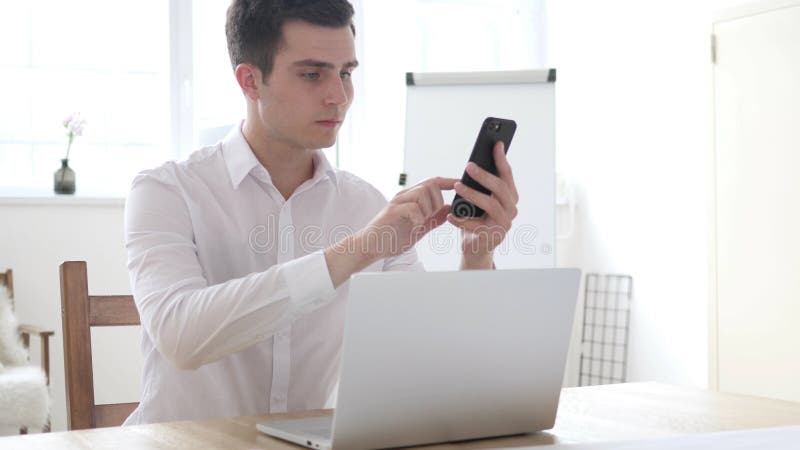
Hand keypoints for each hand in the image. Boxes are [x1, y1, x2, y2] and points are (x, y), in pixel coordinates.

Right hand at [359, 176, 458, 259]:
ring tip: (421, 223)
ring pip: (422, 193)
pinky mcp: (391, 211)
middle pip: (430, 184)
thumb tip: (448, 209)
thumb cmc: (392, 237)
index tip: (460, 183)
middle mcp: (404, 196)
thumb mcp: (419, 228)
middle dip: (437, 201)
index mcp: (411, 198)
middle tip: (431, 217)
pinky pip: (412, 208)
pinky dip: (418, 218)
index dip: (447, 182)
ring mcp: (397, 202)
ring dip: (427, 209)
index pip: (432, 182)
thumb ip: (433, 219)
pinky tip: (415, 227)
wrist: (370, 247)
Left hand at [447, 141, 518, 267]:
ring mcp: (503, 225)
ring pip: (491, 205)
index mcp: (509, 198)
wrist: (476, 247)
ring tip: (458, 186)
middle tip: (469, 166)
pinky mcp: (492, 237)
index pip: (507, 176)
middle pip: (501, 189)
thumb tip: (473, 164)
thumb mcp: (480, 200)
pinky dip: (462, 221)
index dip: (502, 160)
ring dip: (473, 194)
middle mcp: (511, 210)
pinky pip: (476, 227)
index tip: (497, 144)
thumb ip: (482, 186)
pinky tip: (451, 216)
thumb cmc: (477, 219)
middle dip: (485, 176)